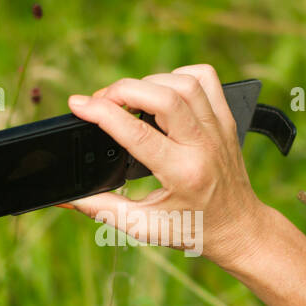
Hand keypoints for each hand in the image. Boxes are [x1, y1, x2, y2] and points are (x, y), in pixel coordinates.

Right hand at [65, 64, 269, 270]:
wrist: (239, 229)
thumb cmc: (193, 229)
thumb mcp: (144, 227)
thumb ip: (103, 210)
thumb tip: (67, 198)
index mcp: (182, 174)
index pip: (138, 133)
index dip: (103, 113)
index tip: (78, 104)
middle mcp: (203, 147)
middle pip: (164, 96)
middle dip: (124, 89)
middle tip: (102, 99)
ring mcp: (218, 130)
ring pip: (185, 82)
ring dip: (150, 82)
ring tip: (129, 98)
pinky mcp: (226, 120)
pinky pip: (206, 80)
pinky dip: (180, 76)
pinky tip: (164, 92)